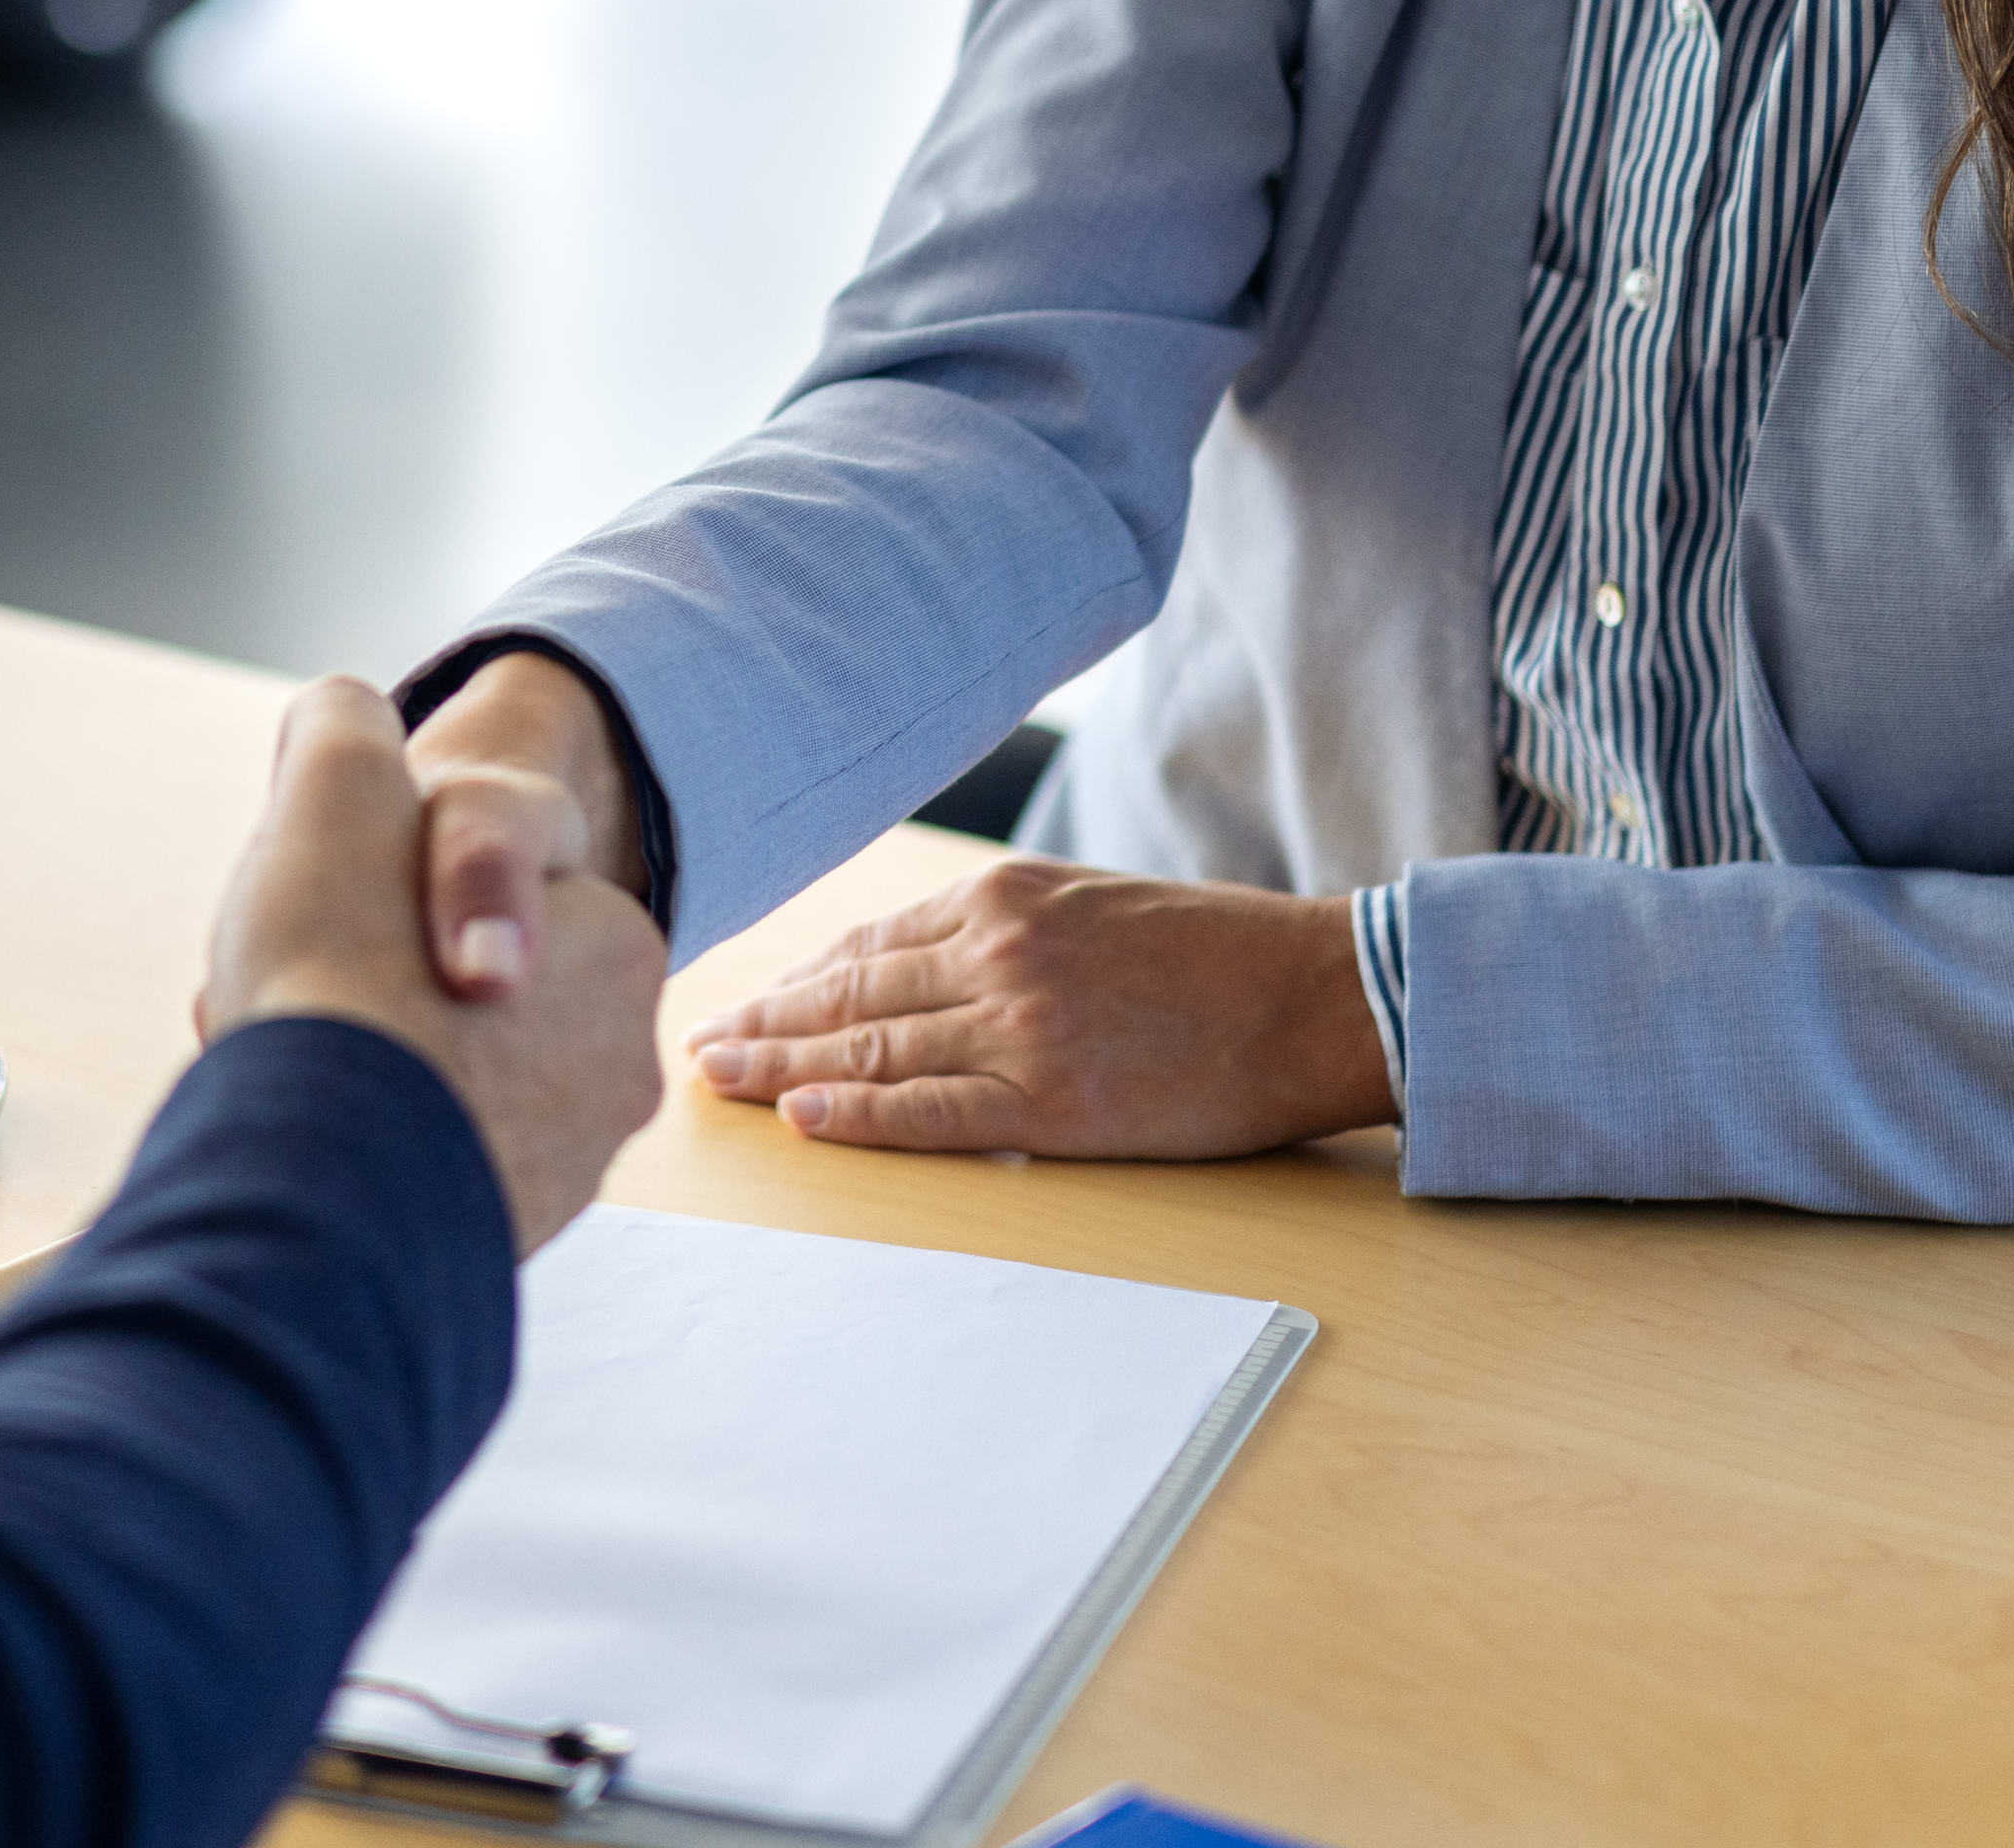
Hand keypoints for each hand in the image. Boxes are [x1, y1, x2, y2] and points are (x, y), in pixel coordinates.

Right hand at [207, 677, 665, 1251]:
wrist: (315, 1193)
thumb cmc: (343, 973)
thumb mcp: (339, 781)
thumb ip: (347, 727)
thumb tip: (344, 725)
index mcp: (617, 941)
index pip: (488, 884)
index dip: (385, 880)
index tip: (335, 904)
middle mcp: (620, 1060)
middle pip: (468, 994)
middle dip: (382, 986)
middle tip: (298, 987)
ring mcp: (569, 1165)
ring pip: (443, 1087)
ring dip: (368, 1071)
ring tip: (288, 1066)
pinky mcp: (506, 1241)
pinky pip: (427, 1172)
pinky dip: (369, 1152)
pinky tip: (306, 1140)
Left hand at [683, 858, 1392, 1159]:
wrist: (1315, 994)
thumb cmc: (1215, 953)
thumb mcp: (1091, 904)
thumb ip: (1006, 928)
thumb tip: (921, 962)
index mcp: (1002, 898)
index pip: (868, 944)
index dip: (798, 979)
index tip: (744, 1001)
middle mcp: (996, 951)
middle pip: (850, 994)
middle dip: (767, 1021)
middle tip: (698, 1045)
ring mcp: (1020, 1026)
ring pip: (872, 1047)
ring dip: (783, 1065)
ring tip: (720, 1079)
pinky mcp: (1054, 1101)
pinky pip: (932, 1110)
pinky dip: (858, 1112)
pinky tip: (800, 1115)